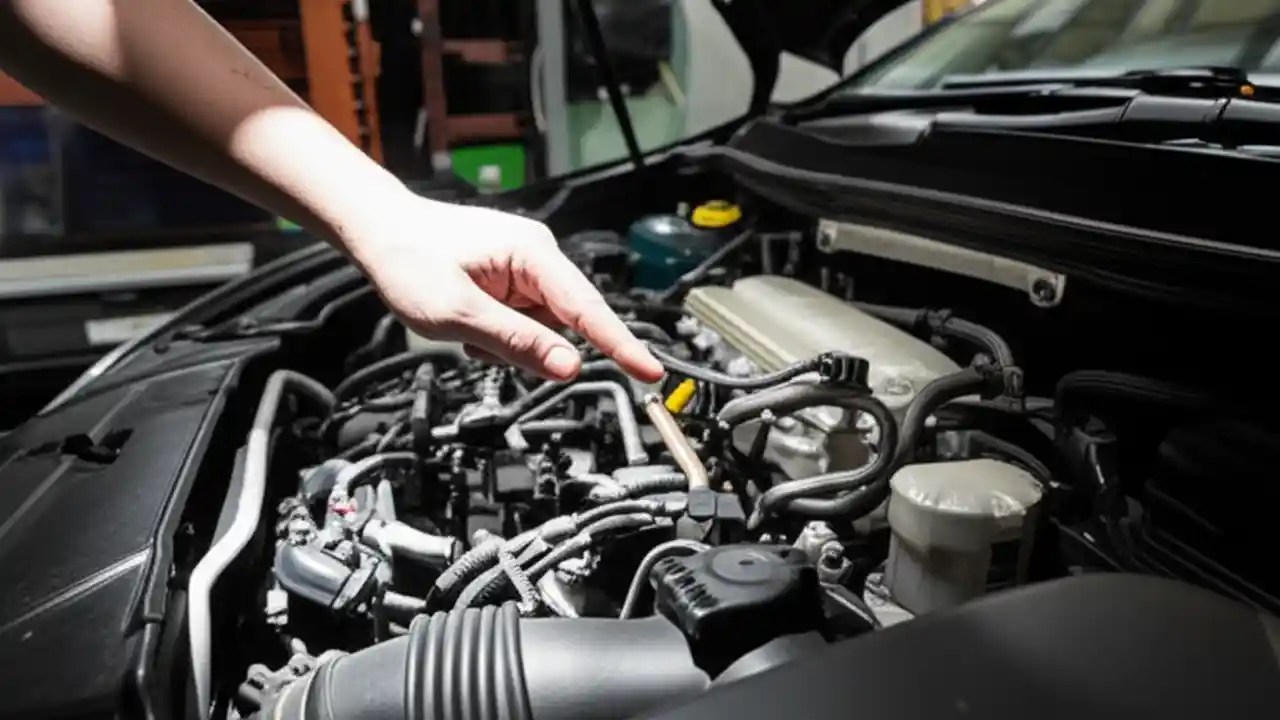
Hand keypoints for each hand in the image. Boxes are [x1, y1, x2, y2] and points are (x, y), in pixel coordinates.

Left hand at [345, 196, 662, 382]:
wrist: (377, 229)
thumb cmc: (408, 258)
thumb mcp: (458, 313)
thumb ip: (517, 342)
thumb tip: (569, 366)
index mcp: (532, 254)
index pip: (588, 309)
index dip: (621, 345)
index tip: (650, 371)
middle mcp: (538, 256)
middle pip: (564, 324)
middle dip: (531, 345)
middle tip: (480, 342)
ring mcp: (525, 268)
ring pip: (541, 328)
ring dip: (510, 341)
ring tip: (467, 326)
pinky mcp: (513, 279)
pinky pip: (523, 321)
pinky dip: (500, 333)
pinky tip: (471, 320)